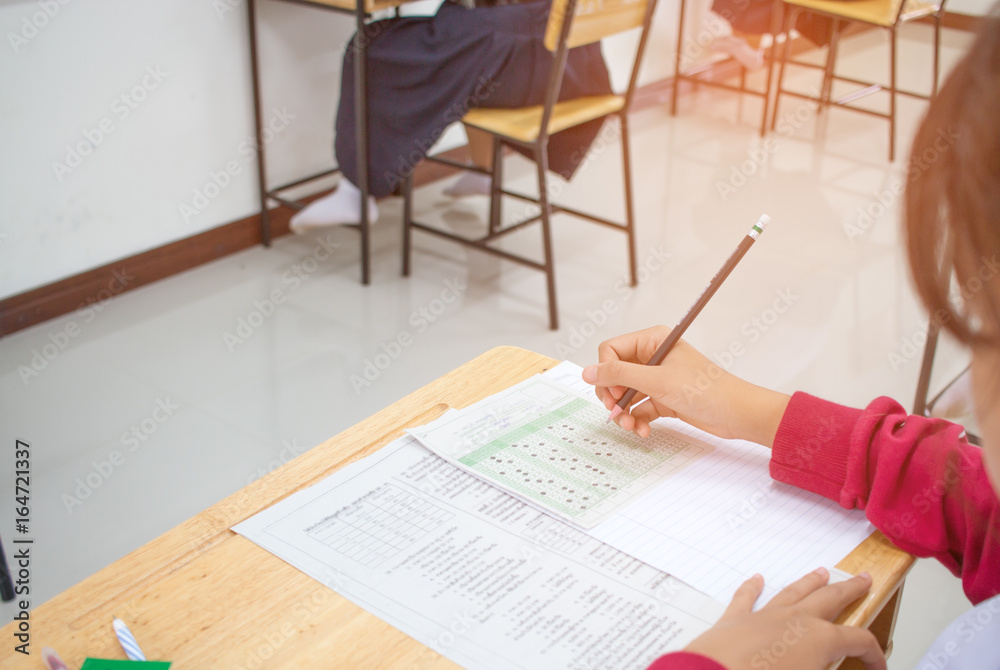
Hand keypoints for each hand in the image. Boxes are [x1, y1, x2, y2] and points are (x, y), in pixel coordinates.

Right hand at [581, 326, 789, 445]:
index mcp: (652, 340)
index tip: (612, 392)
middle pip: (614, 374)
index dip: (606, 372)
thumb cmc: (706, 389)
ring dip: (623, 412)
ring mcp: (657, 379)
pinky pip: (638, 408)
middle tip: (615, 411)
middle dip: (612, 396)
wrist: (737, 414)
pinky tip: (643, 431)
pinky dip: (637, 420)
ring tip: (630, 426)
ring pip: (624, 394)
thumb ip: (619, 375)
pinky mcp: (663, 398)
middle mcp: (652, 357)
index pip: (611, 350)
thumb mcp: (657, 381)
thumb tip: (587, 372)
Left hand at [685, 568, 884, 669]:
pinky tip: (756, 579)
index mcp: (821, 640)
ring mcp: (765, 616)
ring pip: (793, 593)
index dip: (874, 654)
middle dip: (849, 590)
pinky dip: (752, 587)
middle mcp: (796, 620)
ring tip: (822, 573)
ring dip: (809, 583)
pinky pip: (746, 598)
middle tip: (863, 580)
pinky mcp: (735, 620)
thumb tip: (831, 666)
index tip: (878, 665)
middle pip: (830, 599)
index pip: (859, 640)